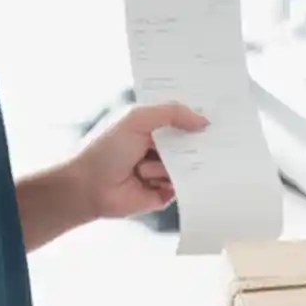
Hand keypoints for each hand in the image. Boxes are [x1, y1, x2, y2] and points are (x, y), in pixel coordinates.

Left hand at [69, 103, 208, 219]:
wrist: (86, 188)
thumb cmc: (105, 149)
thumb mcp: (136, 119)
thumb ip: (171, 113)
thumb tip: (203, 120)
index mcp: (151, 126)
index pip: (182, 117)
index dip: (198, 115)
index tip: (218, 113)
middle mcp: (158, 147)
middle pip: (191, 142)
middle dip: (197, 141)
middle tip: (213, 138)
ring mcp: (162, 170)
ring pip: (188, 165)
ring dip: (167, 165)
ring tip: (142, 168)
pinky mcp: (163, 193)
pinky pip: (182, 186)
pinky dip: (169, 183)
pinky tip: (149, 180)